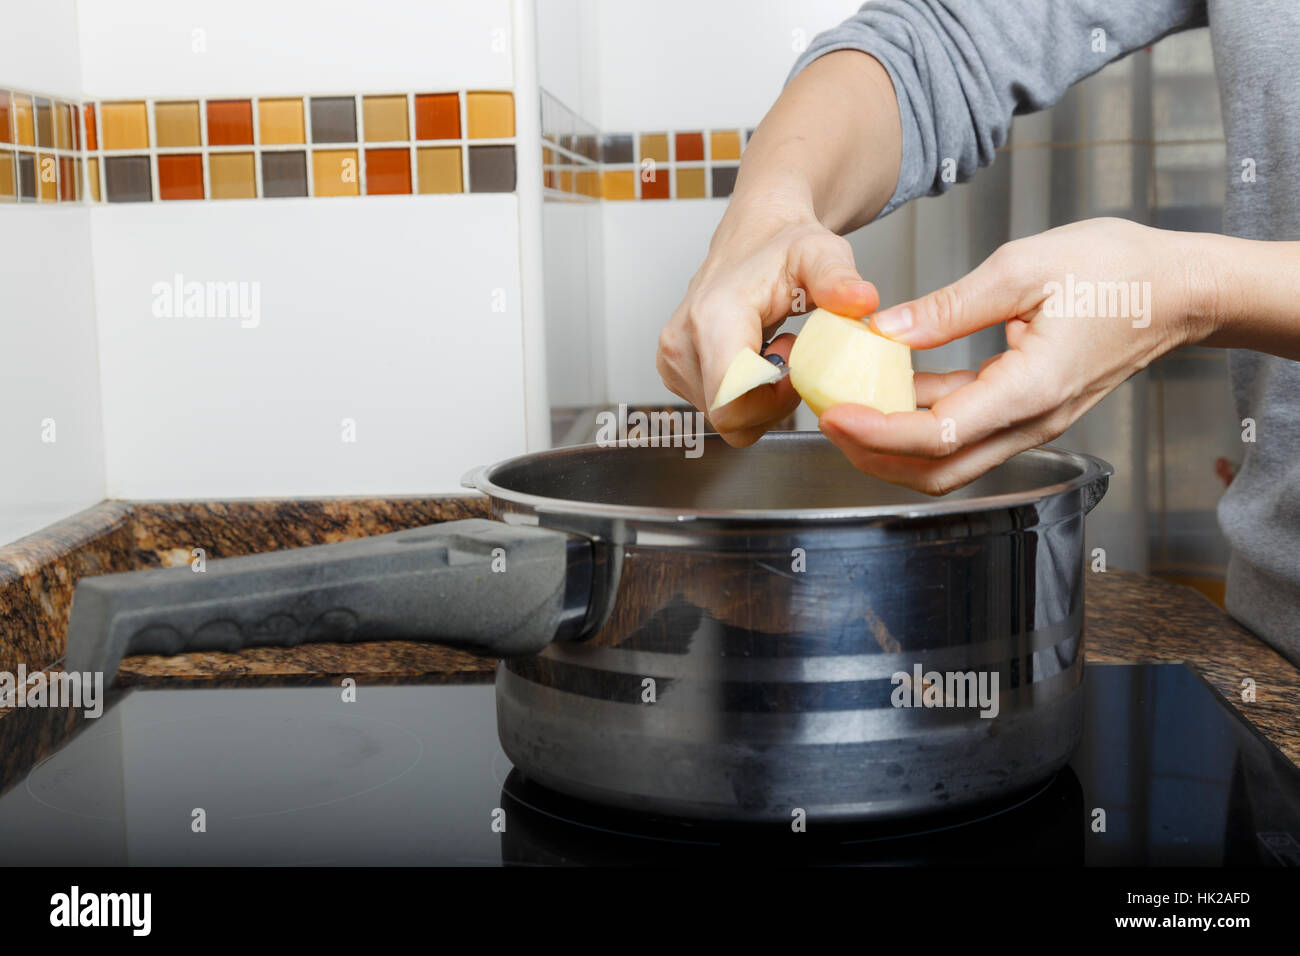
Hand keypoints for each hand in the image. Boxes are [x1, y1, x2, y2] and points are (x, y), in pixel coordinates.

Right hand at [657, 203, 879, 445]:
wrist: (756, 235)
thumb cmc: (785, 247)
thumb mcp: (823, 254)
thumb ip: (839, 278)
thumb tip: (863, 299)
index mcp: (712, 317)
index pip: (732, 401)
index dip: (773, 402)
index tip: (796, 367)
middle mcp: (682, 341)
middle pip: (730, 417)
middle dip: (770, 402)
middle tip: (790, 355)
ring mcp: (672, 358)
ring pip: (724, 418)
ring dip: (759, 398)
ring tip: (773, 351)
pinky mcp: (673, 369)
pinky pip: (716, 409)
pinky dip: (744, 395)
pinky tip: (756, 358)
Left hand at [819, 218, 1204, 493]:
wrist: (1178, 290)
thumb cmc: (1119, 272)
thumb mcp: (1024, 268)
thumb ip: (949, 306)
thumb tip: (886, 329)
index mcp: (1031, 391)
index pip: (938, 435)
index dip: (877, 431)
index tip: (833, 413)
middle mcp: (1030, 421)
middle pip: (936, 470)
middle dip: (873, 453)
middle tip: (827, 418)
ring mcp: (1029, 423)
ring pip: (948, 460)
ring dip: (893, 443)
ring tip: (848, 405)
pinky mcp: (1025, 412)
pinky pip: (964, 431)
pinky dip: (921, 420)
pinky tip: (890, 389)